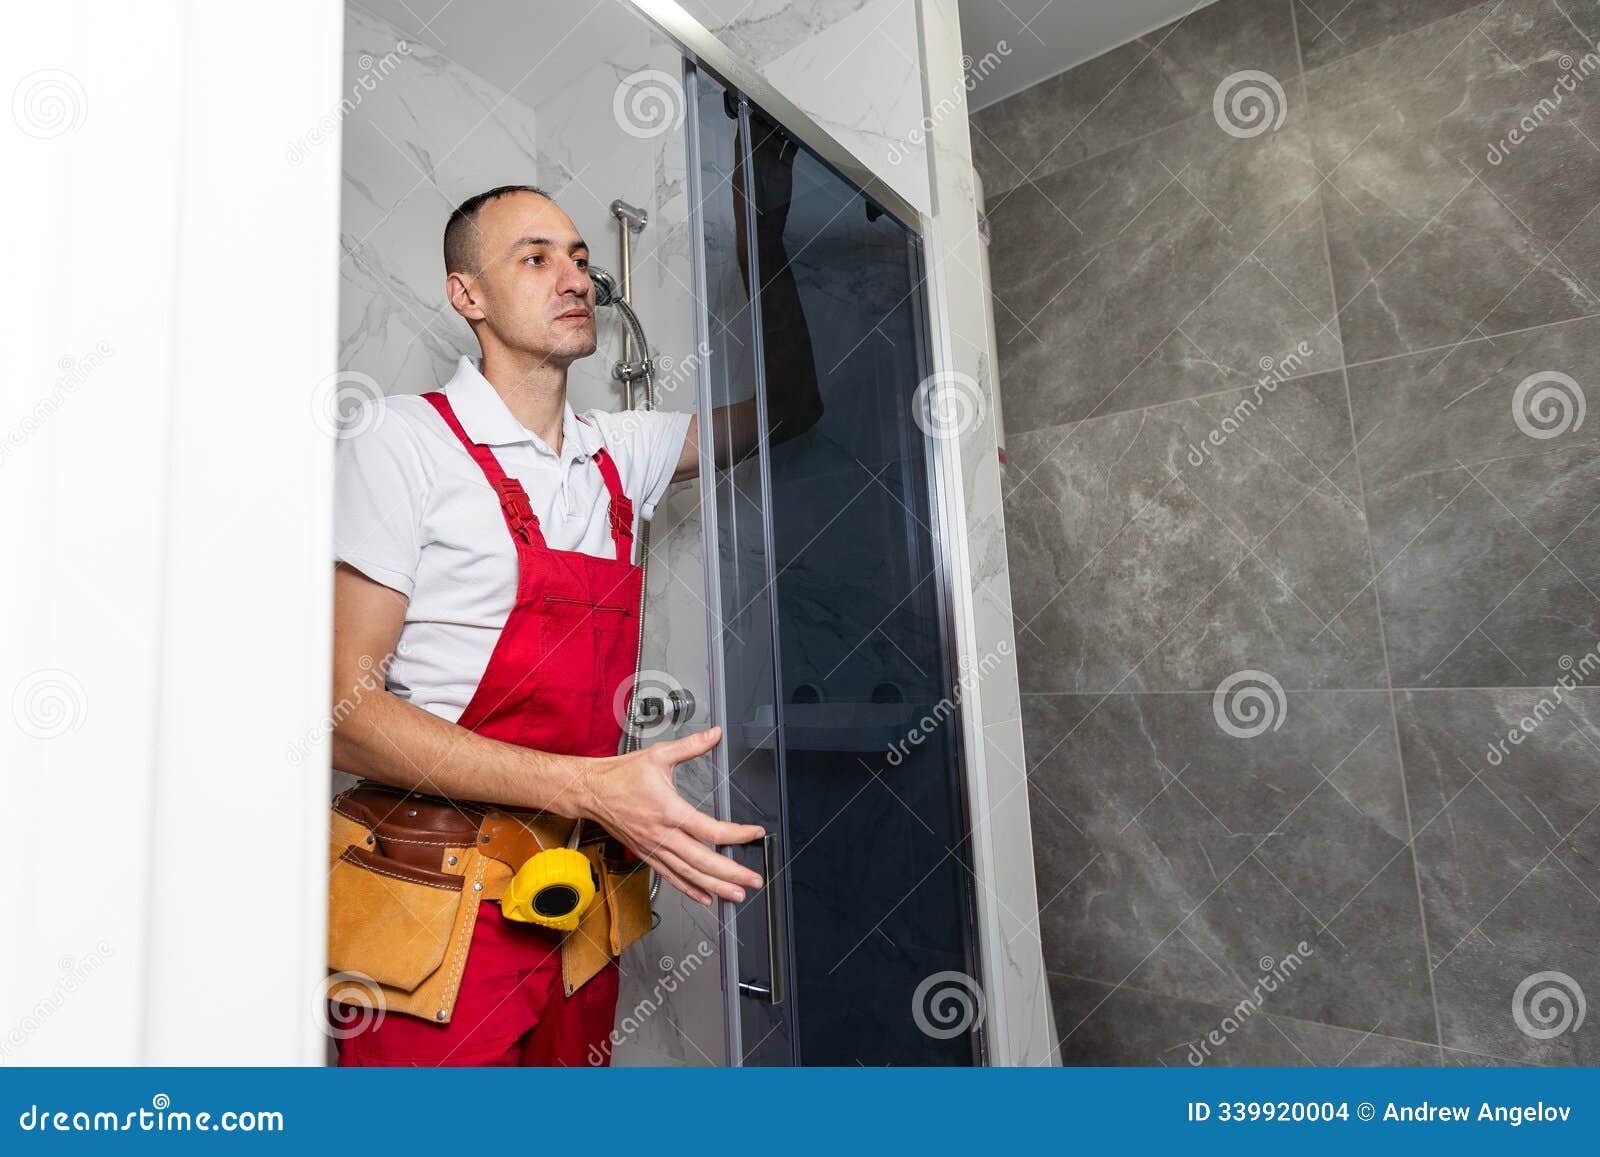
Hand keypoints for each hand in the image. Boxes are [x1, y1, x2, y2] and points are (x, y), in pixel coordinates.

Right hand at [579, 726, 765, 905]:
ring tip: (736, 895)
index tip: (755, 833)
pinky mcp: (646, 854)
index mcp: (670, 811)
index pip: (711, 830)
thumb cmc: (621, 775)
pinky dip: (689, 889)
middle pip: (703, 861)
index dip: (737, 834)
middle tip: (754, 881)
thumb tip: (714, 734)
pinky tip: (705, 896)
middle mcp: (662, 835)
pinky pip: (671, 877)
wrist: (591, 791)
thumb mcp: (659, 755)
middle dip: (732, 873)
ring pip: (688, 874)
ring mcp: (654, 848)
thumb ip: (691, 746)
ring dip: (715, 886)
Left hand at [732, 111, 797, 274]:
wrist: (763, 230)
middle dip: (771, 116)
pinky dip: (795, 141)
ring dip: (784, 126)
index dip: (751, 114)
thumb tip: (743, 132)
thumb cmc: (749, 209)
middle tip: (780, 102)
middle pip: (764, 130)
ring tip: (793, 112)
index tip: (757, 99)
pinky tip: (800, 131)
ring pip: (778, 138)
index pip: (746, 130)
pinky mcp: (784, 171)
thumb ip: (746, 155)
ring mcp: (771, 163)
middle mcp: (757, 158)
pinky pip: (789, 151)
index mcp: (744, 158)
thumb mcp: (745, 179)